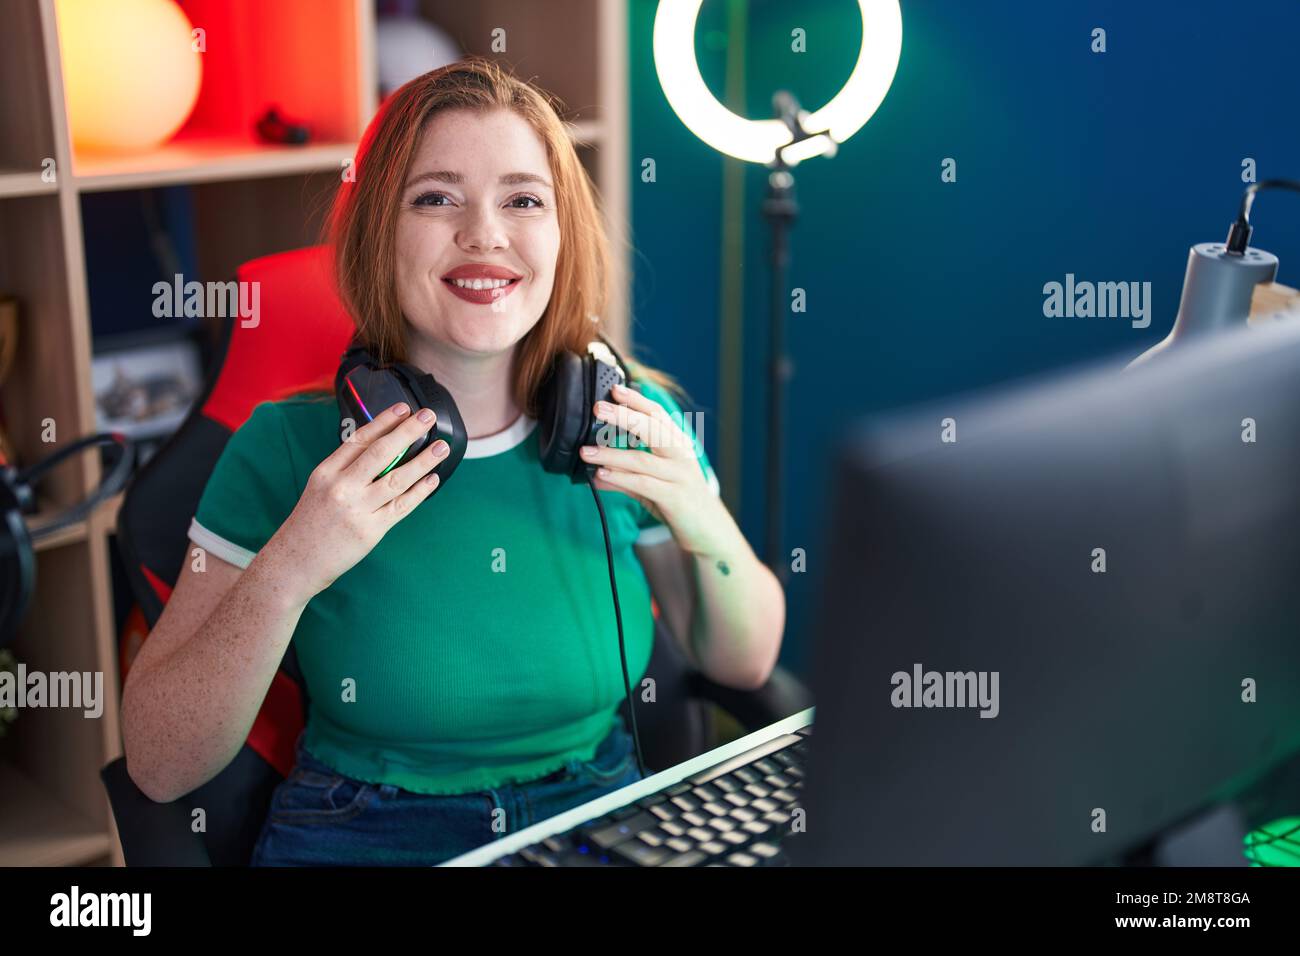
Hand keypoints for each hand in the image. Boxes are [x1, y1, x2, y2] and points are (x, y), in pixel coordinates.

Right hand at [263, 402, 449, 602]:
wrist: (295, 562)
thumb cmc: (311, 523)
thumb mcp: (320, 487)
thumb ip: (347, 469)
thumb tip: (383, 448)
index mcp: (327, 472)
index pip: (359, 439)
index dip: (384, 421)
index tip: (403, 408)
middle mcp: (341, 487)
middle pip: (381, 453)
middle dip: (408, 432)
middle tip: (428, 417)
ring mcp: (357, 509)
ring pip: (398, 478)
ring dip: (424, 461)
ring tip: (441, 447)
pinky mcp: (371, 530)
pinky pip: (402, 506)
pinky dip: (420, 491)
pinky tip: (432, 479)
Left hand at [584, 382, 724, 555]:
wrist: (709, 531)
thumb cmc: (679, 501)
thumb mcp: (652, 484)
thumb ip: (626, 476)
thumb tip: (594, 472)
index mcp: (678, 444)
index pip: (657, 415)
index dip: (636, 400)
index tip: (615, 389)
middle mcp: (681, 455)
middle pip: (651, 428)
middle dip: (623, 416)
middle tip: (597, 408)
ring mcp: (679, 475)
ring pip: (642, 458)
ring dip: (610, 454)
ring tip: (586, 451)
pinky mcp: (675, 498)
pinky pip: (642, 484)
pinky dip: (619, 479)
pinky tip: (600, 476)